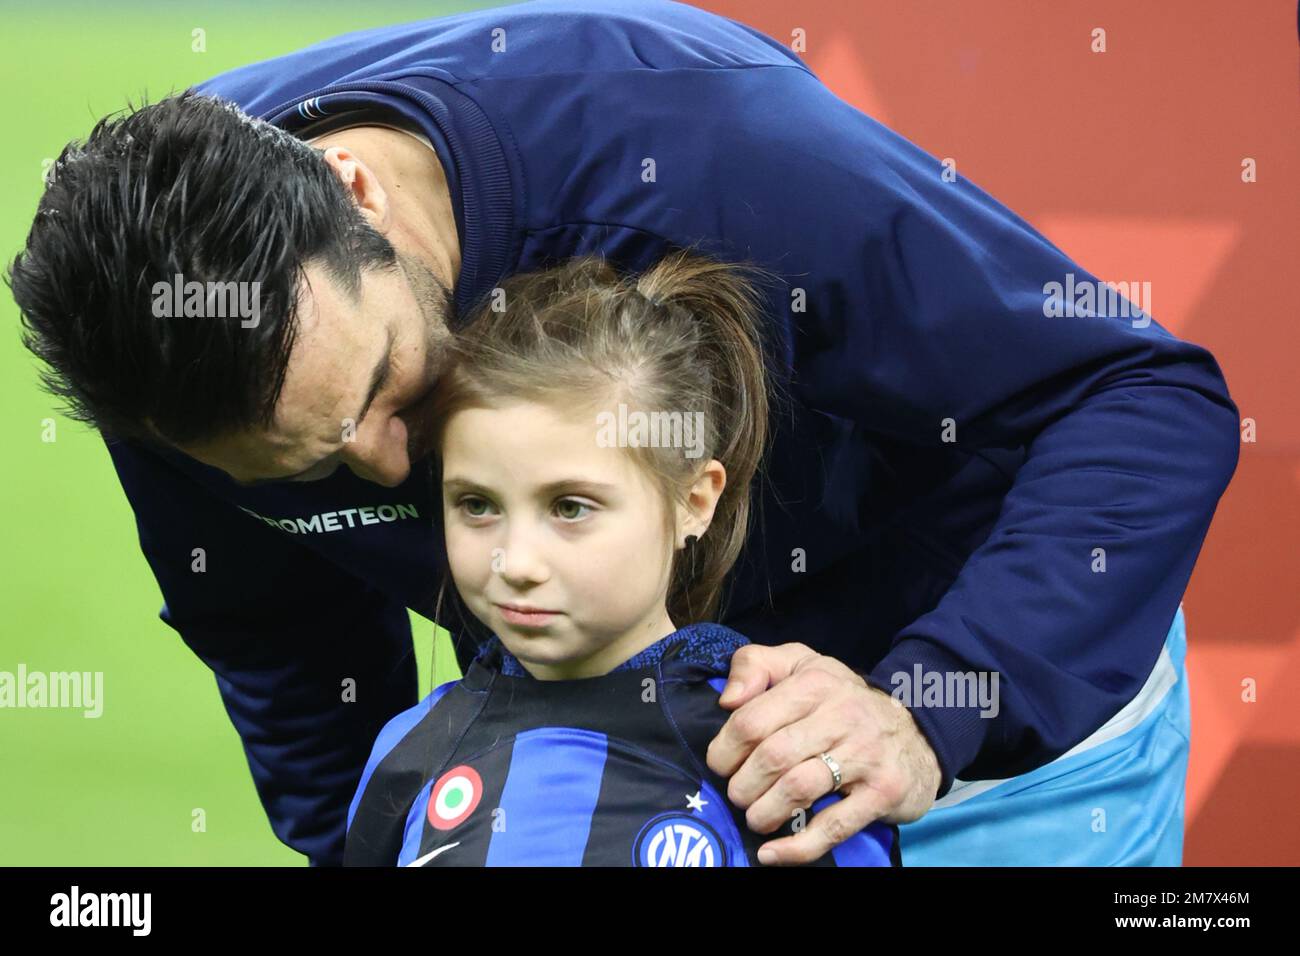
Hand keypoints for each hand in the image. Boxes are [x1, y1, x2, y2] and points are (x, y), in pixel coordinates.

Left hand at [706, 642, 941, 864]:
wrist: (920, 729)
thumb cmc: (843, 701)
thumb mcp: (801, 664)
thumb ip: (756, 666)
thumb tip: (726, 698)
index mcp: (814, 683)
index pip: (751, 720)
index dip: (725, 750)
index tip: (721, 766)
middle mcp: (841, 715)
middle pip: (771, 756)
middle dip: (742, 785)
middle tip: (738, 795)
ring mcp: (865, 755)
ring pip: (798, 788)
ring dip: (764, 812)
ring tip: (756, 818)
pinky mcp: (883, 792)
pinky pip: (834, 826)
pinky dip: (797, 846)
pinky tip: (772, 853)